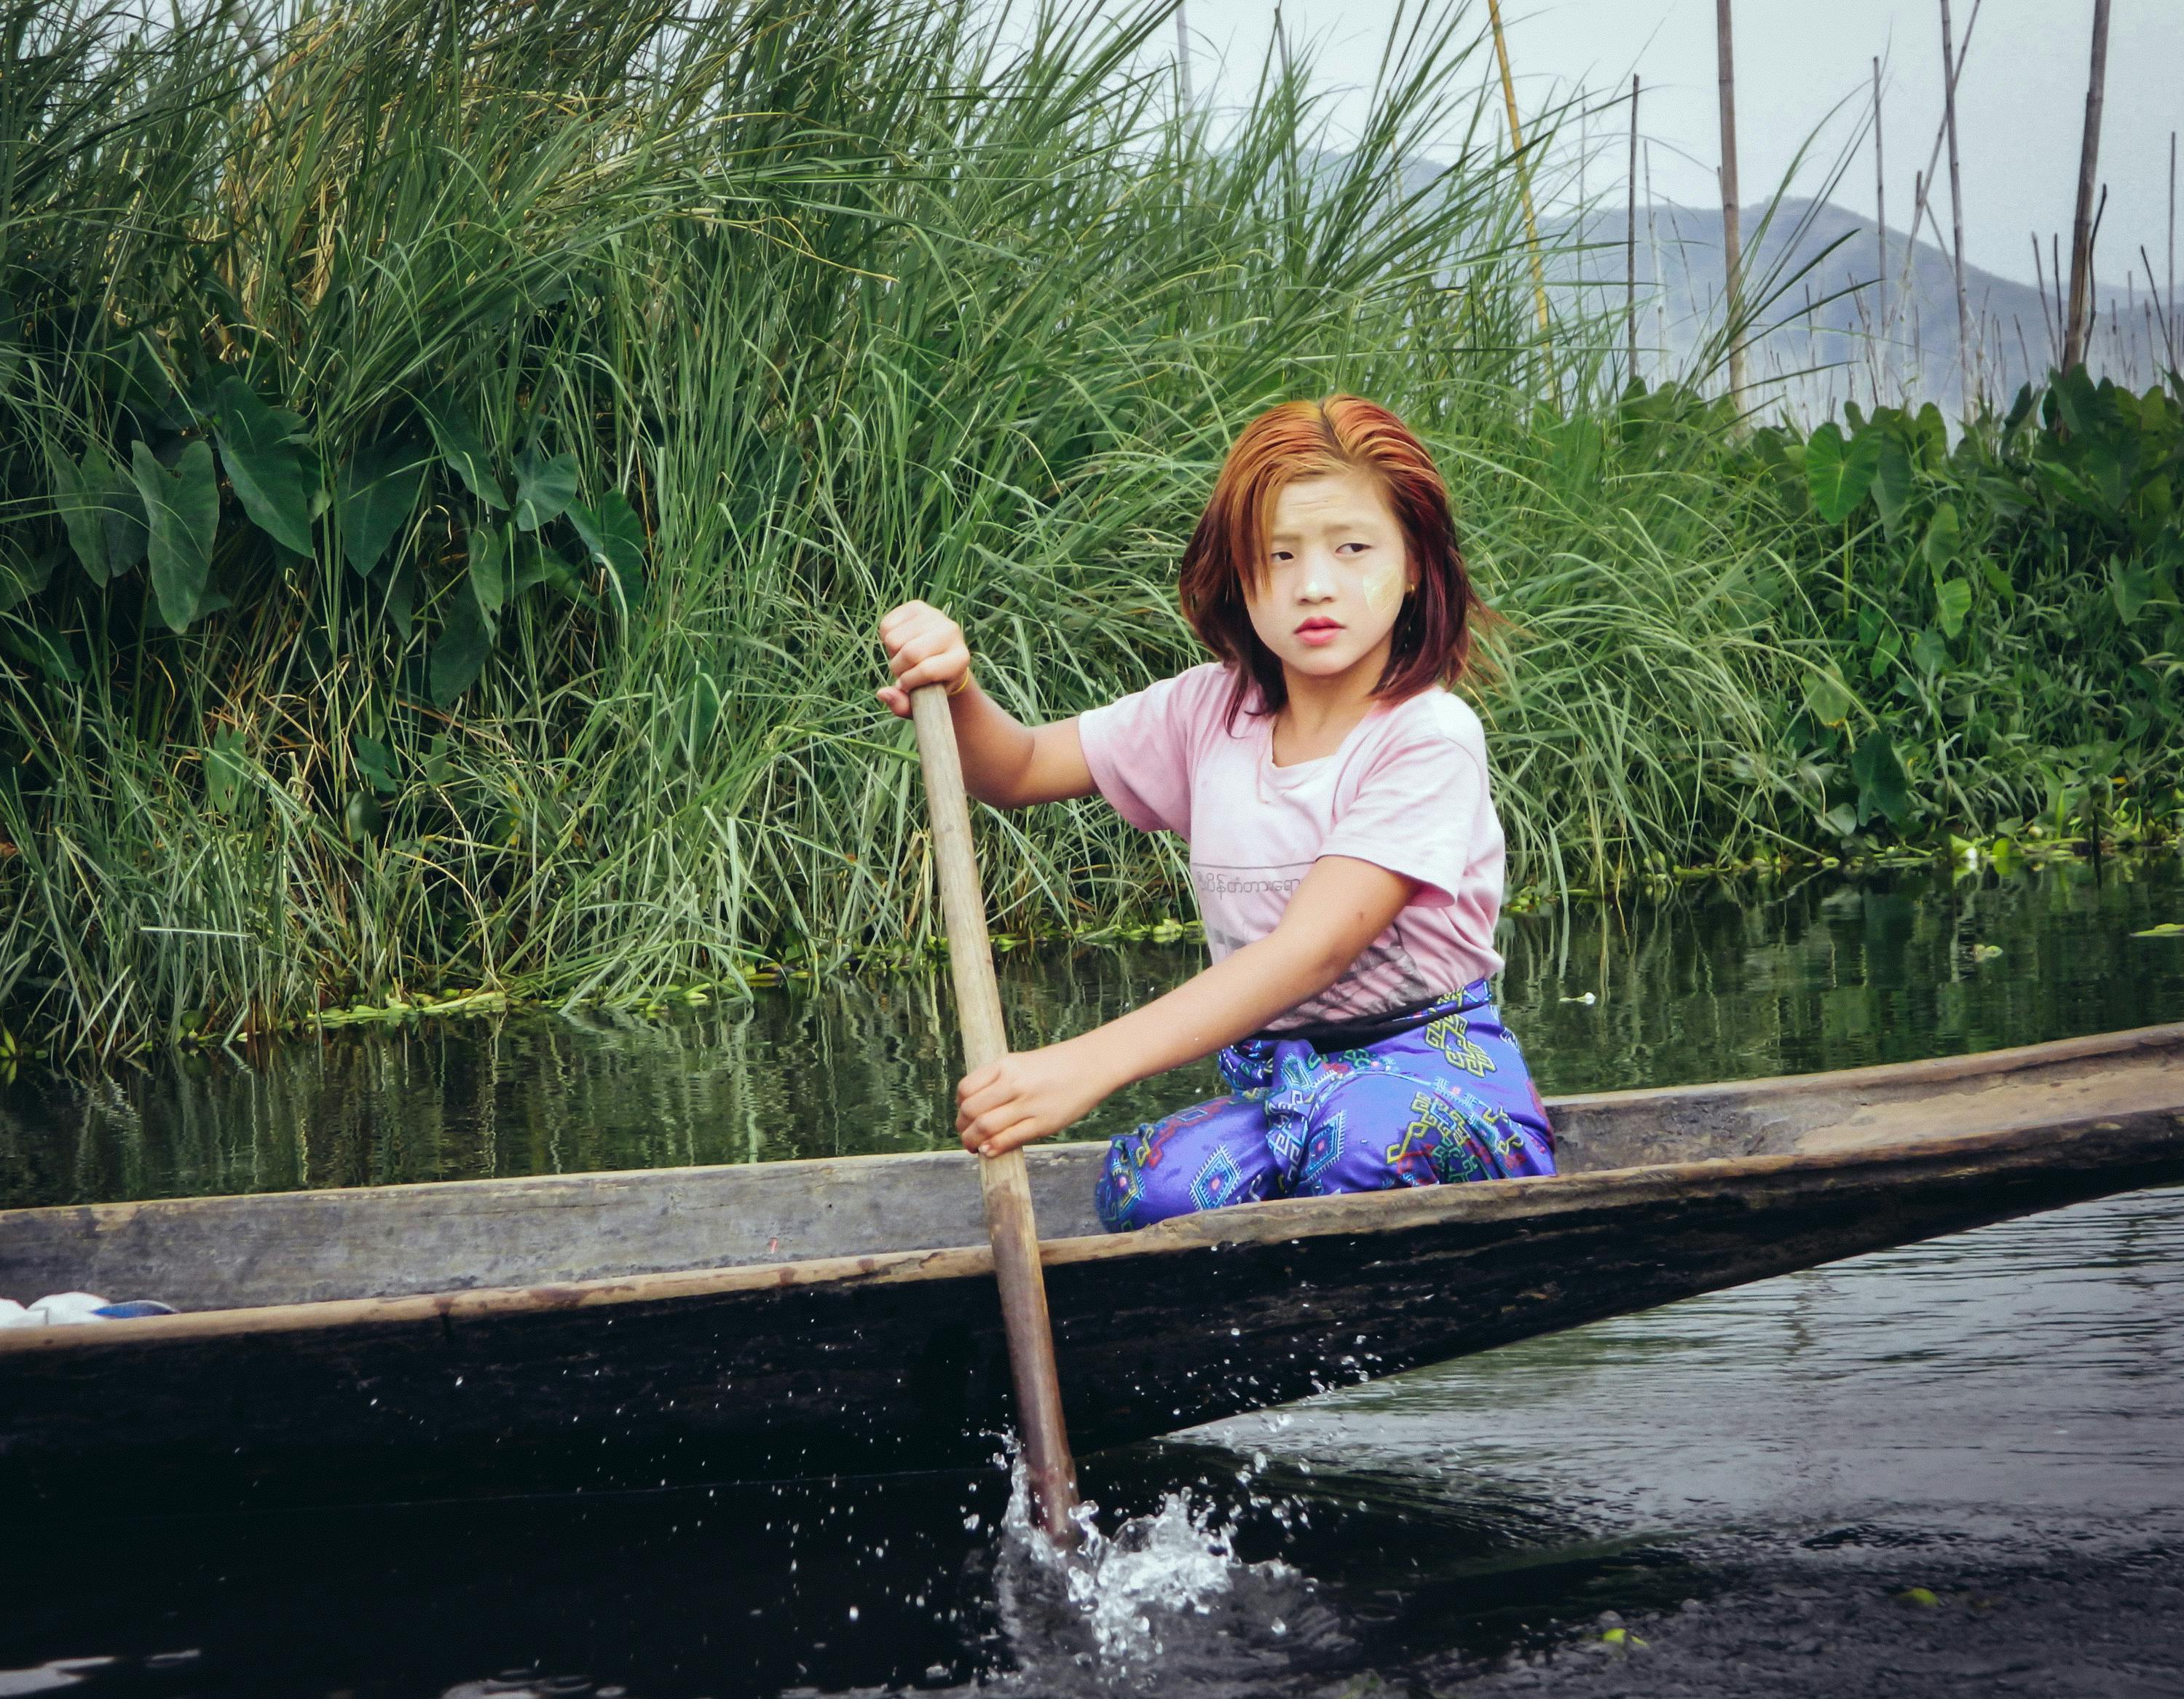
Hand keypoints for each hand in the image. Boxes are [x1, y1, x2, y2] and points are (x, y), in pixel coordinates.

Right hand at [876, 599, 969, 716]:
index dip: (909, 681)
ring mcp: (935, 616)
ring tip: (904, 657)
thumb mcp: (923, 702)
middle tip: (904, 671)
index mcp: (960, 658)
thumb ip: (903, 706)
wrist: (940, 656)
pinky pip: (887, 625)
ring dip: (892, 654)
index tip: (906, 686)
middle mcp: (952, 632)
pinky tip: (900, 643)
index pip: (927, 670)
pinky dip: (886, 638)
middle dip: (898, 667)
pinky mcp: (917, 606)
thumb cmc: (932, 684)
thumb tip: (882, 693)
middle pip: (910, 652)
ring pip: (894, 639)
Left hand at [956, 1036, 1117, 1156]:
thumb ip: (998, 1081)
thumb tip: (973, 1109)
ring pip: (985, 1128)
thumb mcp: (1021, 1062)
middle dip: (963, 1128)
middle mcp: (1013, 1083)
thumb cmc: (1056, 1065)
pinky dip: (993, 1148)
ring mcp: (1028, 1104)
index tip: (964, 1114)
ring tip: (974, 1147)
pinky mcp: (1043, 1123)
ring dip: (973, 1142)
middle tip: (966, 1135)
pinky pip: (1008, 1140)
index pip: (965, 1089)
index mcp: (1005, 1065)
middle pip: (971, 1111)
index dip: (959, 1107)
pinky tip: (990, 1150)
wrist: (1093, 1064)